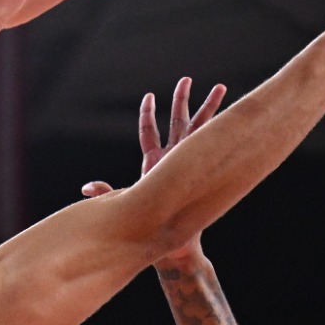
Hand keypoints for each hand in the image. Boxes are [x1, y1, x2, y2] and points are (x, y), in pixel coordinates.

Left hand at [79, 75, 226, 266]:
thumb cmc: (152, 227)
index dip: (148, 114)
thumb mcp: (131, 204)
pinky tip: (239, 116)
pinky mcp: (206, 171)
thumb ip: (109, 194)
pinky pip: (217, 146)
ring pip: (202, 129)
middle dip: (182, 100)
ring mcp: (192, 163)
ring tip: (221, 87)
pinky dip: (226, 130)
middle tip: (186, 79)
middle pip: (177, 121)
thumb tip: (86, 188)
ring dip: (211, 108)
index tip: (149, 96)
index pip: (149, 132)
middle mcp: (174, 158)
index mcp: (154, 163)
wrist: (179, 246)